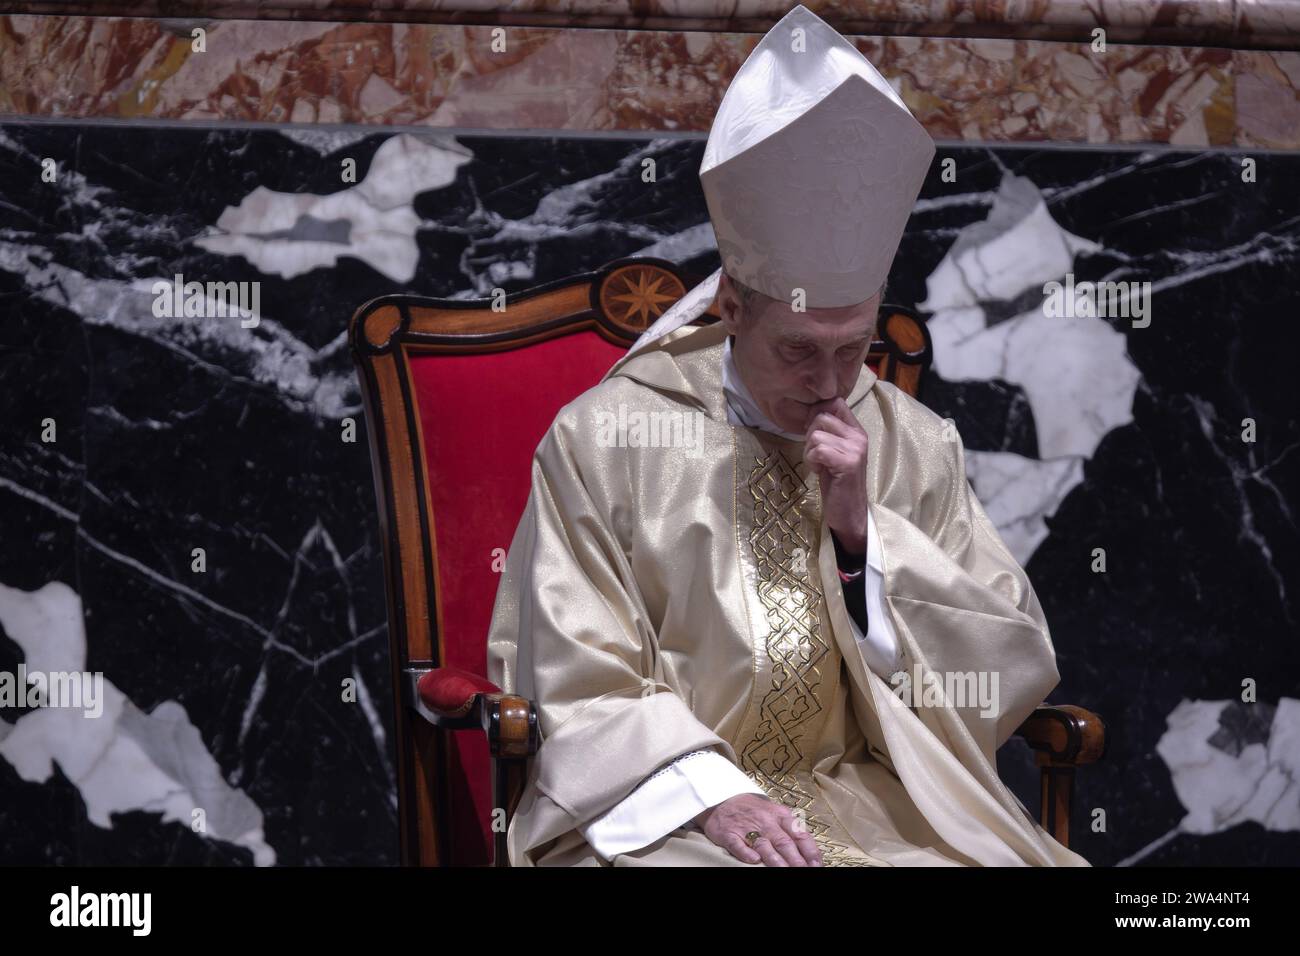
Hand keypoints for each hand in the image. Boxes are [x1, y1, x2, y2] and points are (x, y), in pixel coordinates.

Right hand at [694, 794, 823, 865]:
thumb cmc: (753, 810)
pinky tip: (754, 860)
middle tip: (803, 870)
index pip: (799, 833)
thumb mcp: (776, 813)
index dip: (809, 850)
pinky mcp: (728, 833)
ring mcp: (746, 827)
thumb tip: (811, 853)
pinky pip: (737, 844)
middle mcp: (765, 820)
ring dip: (775, 859)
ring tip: (784, 871)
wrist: (722, 799)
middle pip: (783, 841)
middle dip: (795, 859)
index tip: (817, 864)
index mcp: (780, 815)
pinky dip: (745, 853)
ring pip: (763, 844)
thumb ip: (792, 830)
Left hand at [804, 397, 868, 553]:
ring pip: (816, 435)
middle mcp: (859, 435)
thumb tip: (810, 412)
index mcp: (856, 430)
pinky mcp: (848, 463)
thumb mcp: (834, 452)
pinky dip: (812, 462)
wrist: (850, 513)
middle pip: (820, 416)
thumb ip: (828, 432)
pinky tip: (821, 472)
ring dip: (810, 452)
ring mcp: (855, 449)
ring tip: (820, 466)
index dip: (816, 413)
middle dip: (809, 436)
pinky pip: (818, 450)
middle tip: (817, 455)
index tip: (814, 434)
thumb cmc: (837, 483)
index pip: (835, 401)